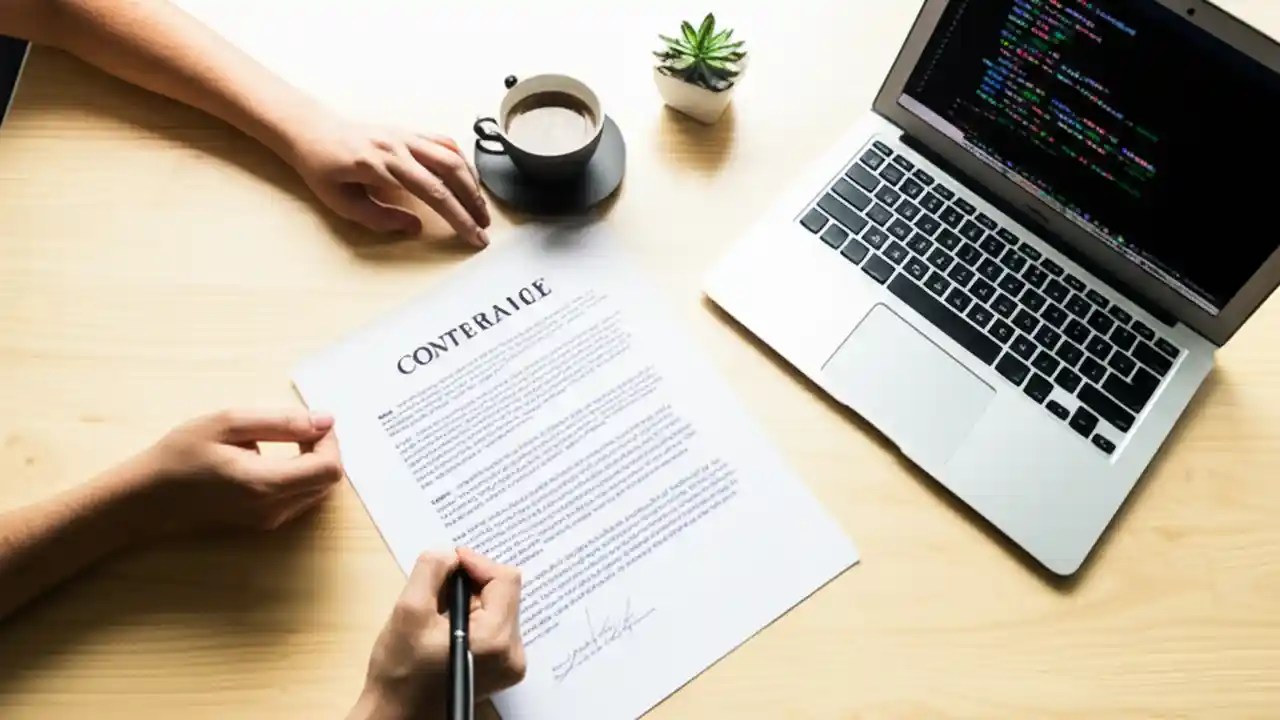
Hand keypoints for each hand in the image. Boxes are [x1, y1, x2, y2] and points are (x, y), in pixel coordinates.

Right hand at [128, 408, 343, 535]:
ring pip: (317, 490)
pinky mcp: (263, 523)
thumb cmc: (181, 455)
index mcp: (266, 485)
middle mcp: (273, 510)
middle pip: (328, 481)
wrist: (146, 498)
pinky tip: (273, 457)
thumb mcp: (228, 423)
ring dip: (313, 462)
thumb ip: (282, 422)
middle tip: (297, 427)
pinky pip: (299, 498)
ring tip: (282, 439)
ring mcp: (269, 521)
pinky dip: (300, 475)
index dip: (330, 441)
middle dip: (324, 449)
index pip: (329, 469)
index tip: (310, 421)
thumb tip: (326, 420)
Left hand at [284, 113, 490, 246]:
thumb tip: (415, 227)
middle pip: (451, 172)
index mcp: (382, 165)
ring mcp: (406, 136)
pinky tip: (468, 180)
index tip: (474, 237)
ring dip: (472, 184)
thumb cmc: (323, 168)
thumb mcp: (341, 202)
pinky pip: (443, 143)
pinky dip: (461, 162)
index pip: (433, 193)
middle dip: (473, 202)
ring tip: (480, 209)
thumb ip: (378, 217)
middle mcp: (399, 146)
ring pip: (452, 155)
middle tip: (484, 228)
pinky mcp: (409, 133)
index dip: (458, 217)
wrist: (313, 132)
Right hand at [349, 549, 526, 719]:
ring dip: (469, 600)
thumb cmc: (400, 673)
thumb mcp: (409, 611)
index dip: (475, 562)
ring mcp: (509, 663)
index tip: (448, 561)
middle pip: (502, 592)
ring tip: (437, 612)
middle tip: (436, 589)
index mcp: (496, 640)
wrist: (397, 716)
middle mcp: (513, 653)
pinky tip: (445, 627)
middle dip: (470, 583)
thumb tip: (450, 552)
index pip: (504, 578)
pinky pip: (493, 625)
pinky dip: (471, 616)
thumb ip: (431, 570)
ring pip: (497, 607)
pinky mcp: (500, 668)